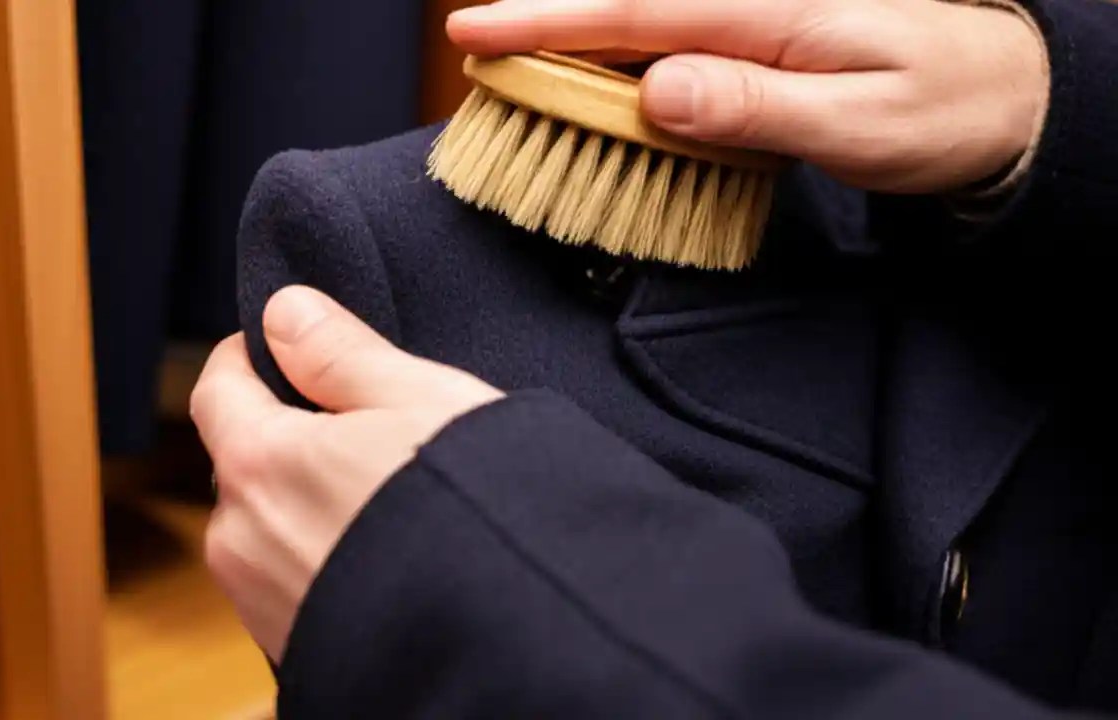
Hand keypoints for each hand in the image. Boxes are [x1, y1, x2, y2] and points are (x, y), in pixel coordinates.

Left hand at [190, 286, 503, 660]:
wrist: (507, 636)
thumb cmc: (468, 512)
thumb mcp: (421, 400)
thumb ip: (340, 353)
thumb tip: (285, 312)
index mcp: (260, 463)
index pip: (217, 388)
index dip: (249, 358)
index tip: (283, 350)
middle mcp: (241, 538)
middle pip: (244, 461)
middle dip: (288, 437)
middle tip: (364, 430)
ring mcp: (262, 601)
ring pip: (267, 526)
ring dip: (306, 504)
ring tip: (385, 502)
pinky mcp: (291, 646)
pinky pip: (291, 581)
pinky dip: (324, 558)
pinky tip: (385, 556)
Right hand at [447, 0, 1049, 193]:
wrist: (1002, 93)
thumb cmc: (938, 111)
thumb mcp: (855, 122)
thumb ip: (757, 106)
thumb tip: (659, 90)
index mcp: (768, 12)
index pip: (634, 12)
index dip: (548, 23)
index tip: (475, 36)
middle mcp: (750, 4)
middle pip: (622, 8)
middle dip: (541, 25)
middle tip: (473, 53)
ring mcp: (752, 18)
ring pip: (640, 23)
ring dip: (573, 42)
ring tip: (514, 66)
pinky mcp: (756, 41)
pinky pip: (670, 41)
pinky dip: (619, 55)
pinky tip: (595, 76)